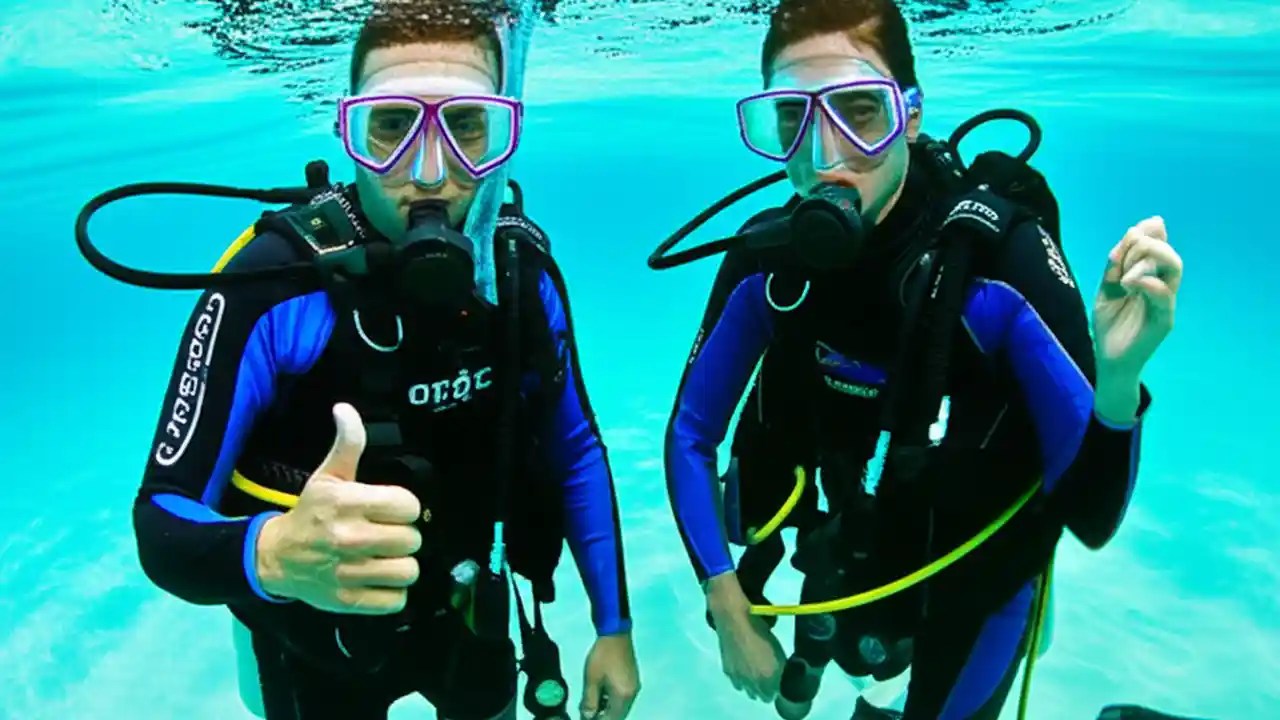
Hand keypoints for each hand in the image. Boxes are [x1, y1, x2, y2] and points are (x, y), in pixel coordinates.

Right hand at [255, 403, 423, 613]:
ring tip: (385, 559)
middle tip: (386, 535)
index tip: (390, 510)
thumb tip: (345, 409)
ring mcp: (349, 572)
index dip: (403, 507)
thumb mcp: (327, 476)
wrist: (275, 558)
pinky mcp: (349, 601)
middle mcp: (350, 538)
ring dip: (401, 566)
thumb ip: (347, 444)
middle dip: (403, 537)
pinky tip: (378, 581)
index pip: (408, 506)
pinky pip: (396, 601)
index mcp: (347, 503)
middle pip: (412, 539)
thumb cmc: (310, 513)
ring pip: (409, 571)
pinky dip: (392, 594)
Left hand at [579, 633, 639, 719]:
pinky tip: (602, 695)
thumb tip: (587, 717)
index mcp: (623, 696)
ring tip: (592, 704)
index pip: (611, 719)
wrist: (616, 633)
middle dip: (603, 716)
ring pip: (620, 707)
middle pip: (618, 715)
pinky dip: (612, 701)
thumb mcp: (591, 679)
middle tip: (588, 712)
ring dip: (608, 709)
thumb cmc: (602, 656)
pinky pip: (623, 698)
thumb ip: (589, 701)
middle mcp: (632, 694)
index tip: (586, 717)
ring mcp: (634, 687)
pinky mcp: (632, 680)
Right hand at [708, 574, 784, 702]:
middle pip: (765, 697)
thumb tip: (784, 678)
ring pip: (750, 693)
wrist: (733, 619)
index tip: (783, 681)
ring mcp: (740, 680)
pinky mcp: (728, 673)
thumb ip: (783, 668)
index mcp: (770, 677)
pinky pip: (738, 684)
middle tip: (771, 676)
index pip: (780, 696)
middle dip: (769, 689)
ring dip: (755, 686)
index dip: (782, 688)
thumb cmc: (759, 629)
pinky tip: (743, 668)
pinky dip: (742, 680)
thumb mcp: (777, 649)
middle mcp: (754, 684)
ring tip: (757, 672)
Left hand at [1093, 216, 1182, 379]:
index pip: (1160, 248)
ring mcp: (1165, 303)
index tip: (1137, 226)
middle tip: (1122, 255)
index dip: (1153, 232)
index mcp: (1149, 279)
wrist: (1108, 358)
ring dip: (1147, 260)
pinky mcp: (1164, 319)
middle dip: (1147, 244)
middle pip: (1170, 255)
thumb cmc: (1109, 325)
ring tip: (1123, 274)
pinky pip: (1164, 294)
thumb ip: (1114, 265)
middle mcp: (1161, 288)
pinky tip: (1127, 283)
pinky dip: (1146, 282)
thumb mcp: (1106, 289)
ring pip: (1173, 268)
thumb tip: (1130, 233)